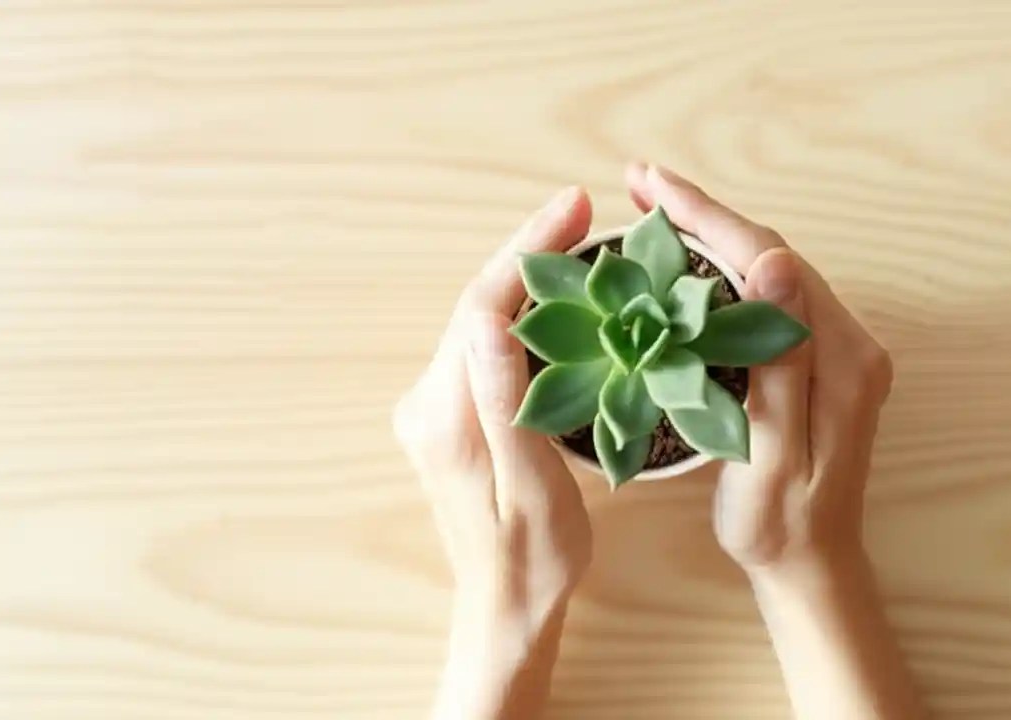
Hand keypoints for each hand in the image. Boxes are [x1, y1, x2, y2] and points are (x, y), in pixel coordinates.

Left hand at [393, 188, 594, 719]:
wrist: (504, 604)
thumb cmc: (536, 557)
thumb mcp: (530, 487)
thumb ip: (504, 403)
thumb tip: (490, 317)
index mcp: (448, 417)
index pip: (482, 306)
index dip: (527, 250)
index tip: (576, 207)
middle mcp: (428, 403)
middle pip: (477, 302)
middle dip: (528, 250)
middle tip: (582, 208)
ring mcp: (433, 407)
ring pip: (480, 319)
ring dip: (525, 275)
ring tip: (577, 238)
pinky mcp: (448, 413)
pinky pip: (485, 344)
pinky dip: (522, 311)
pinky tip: (557, 295)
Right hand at [626, 164, 923, 719]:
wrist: (811, 563)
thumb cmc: (779, 523)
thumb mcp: (771, 452)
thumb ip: (782, 361)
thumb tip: (775, 263)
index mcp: (841, 360)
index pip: (770, 262)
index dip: (707, 217)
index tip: (652, 184)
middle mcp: (849, 342)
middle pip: (770, 254)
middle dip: (704, 214)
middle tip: (640, 183)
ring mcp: (837, 350)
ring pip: (769, 270)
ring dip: (713, 235)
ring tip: (655, 209)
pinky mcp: (820, 361)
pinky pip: (768, 298)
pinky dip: (725, 271)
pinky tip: (687, 264)